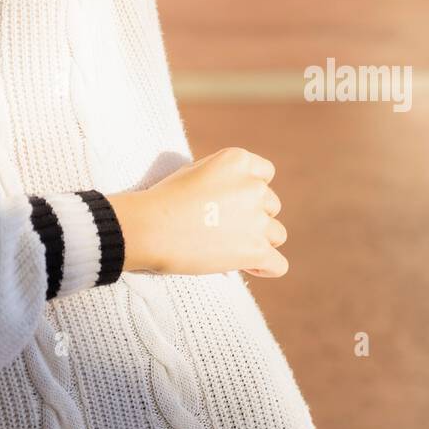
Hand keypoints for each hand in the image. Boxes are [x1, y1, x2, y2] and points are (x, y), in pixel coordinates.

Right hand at [109, 146, 288, 278]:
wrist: (150, 228)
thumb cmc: (164, 199)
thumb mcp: (195, 171)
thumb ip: (224, 177)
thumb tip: (236, 196)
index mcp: (239, 161)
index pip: (265, 173)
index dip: (250, 189)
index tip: (233, 202)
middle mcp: (253, 187)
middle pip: (271, 205)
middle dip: (254, 215)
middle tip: (225, 227)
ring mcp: (257, 220)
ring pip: (277, 234)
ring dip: (260, 240)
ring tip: (233, 247)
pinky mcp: (255, 251)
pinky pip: (278, 264)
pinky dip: (266, 267)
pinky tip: (249, 266)